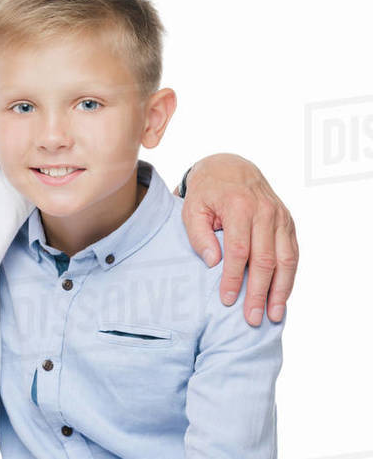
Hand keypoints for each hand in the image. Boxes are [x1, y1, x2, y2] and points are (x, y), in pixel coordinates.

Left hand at [180, 153, 297, 326]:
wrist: (230, 166)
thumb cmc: (207, 191)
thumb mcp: (191, 207)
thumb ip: (198, 234)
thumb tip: (213, 263)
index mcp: (239, 207)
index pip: (239, 251)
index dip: (234, 278)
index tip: (228, 300)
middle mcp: (265, 212)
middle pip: (265, 260)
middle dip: (258, 292)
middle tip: (251, 318)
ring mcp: (281, 217)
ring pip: (286, 259)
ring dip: (281, 290)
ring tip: (274, 315)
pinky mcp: (288, 222)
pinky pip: (293, 253)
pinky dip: (289, 276)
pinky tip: (282, 295)